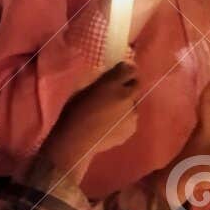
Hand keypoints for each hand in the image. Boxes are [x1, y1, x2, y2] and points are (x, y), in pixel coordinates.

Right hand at [40, 61, 140, 175]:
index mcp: (112, 83)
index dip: (125, 69)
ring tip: (109, 113)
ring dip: (125, 104)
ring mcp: (132, 114)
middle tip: (114, 92)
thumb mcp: (81, 88)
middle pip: (137, 84)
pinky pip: (131, 119)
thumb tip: (108, 74)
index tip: (118, 73)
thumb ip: (98, 79)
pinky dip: (123, 119)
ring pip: (133, 103)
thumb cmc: (73, 112)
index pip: (130, 68)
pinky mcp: (132, 128)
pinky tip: (110, 125)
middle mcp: (126, 96)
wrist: (76, 141)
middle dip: (128, 85)